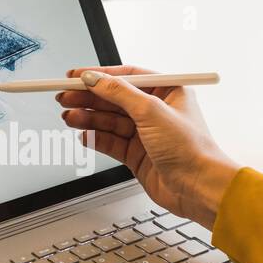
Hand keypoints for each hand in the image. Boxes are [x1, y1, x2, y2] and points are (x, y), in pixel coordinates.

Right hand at [58, 66, 239, 227]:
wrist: (198, 187)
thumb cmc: (191, 149)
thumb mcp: (151, 111)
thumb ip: (118, 93)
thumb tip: (94, 78)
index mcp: (167, 91)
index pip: (127, 76)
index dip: (99, 75)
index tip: (74, 76)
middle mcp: (156, 111)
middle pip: (114, 98)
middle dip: (88, 98)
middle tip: (64, 97)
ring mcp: (146, 134)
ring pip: (110, 121)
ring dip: (88, 118)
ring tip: (68, 116)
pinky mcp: (137, 155)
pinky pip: (111, 142)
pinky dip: (95, 138)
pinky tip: (83, 134)